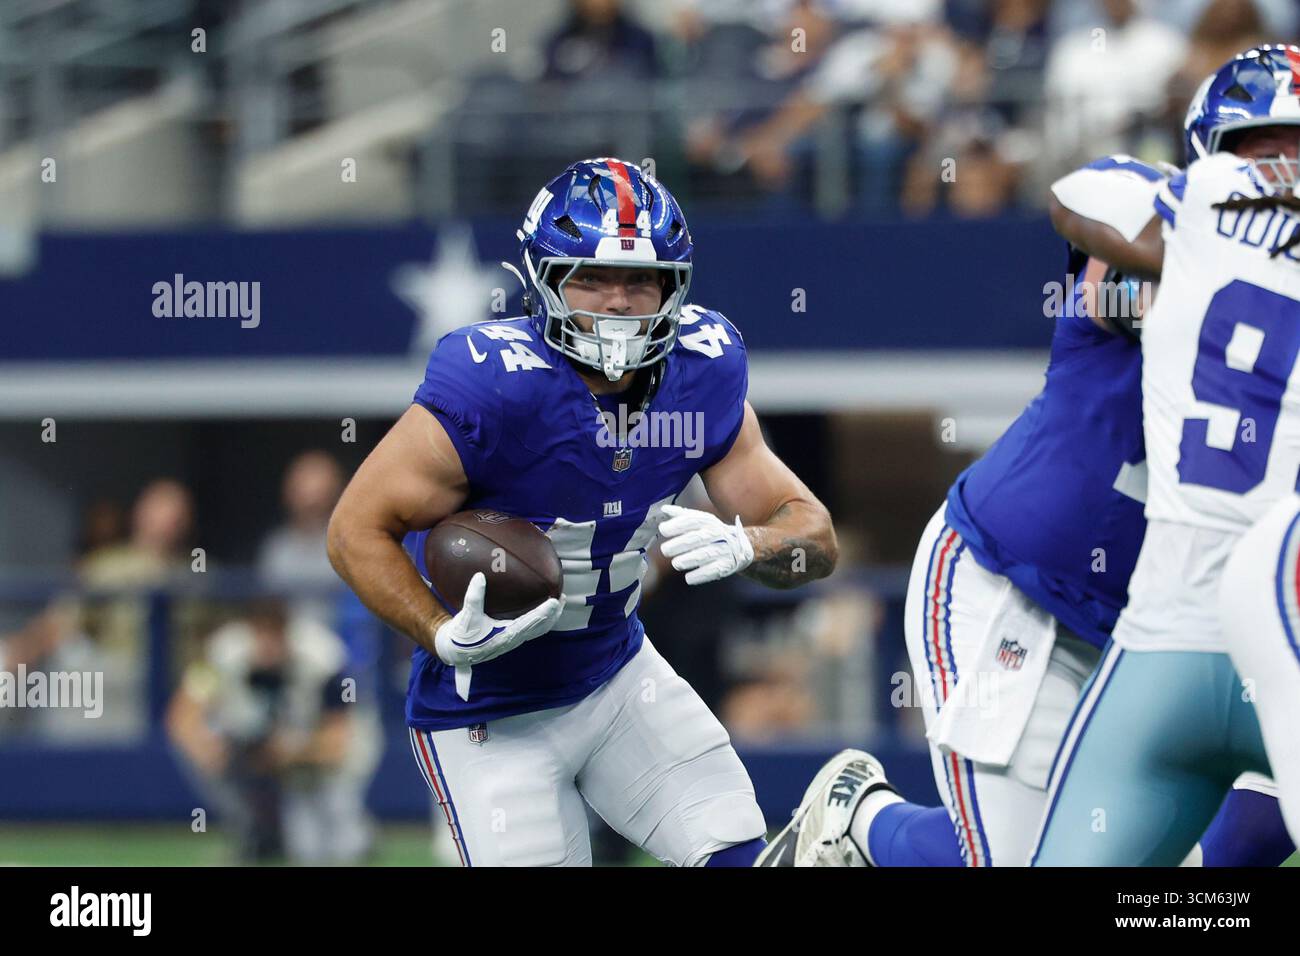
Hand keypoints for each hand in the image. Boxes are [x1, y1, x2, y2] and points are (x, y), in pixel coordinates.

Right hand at [434, 572, 563, 666]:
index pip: (530, 623)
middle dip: (553, 614)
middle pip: (540, 627)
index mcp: (505, 635)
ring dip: (550, 618)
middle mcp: (513, 639)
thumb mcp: (467, 615)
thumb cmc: (462, 635)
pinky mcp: (511, 638)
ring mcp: (514, 640)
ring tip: (558, 603)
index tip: (555, 601)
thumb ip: (474, 596)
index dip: (544, 612)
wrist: (456, 652)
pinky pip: (532, 630)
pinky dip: (541, 620)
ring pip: (538, 630)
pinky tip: (542, 611)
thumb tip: (480, 576)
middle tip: (562, 598)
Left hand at [658, 504, 753, 584]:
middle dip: (681, 543)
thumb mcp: (703, 522)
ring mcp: (725, 549)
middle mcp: (719, 534)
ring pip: (707, 554)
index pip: (694, 521)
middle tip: (665, 550)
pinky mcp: (729, 565)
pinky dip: (702, 575)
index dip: (678, 524)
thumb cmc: (716, 534)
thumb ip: (683, 516)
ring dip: (691, 559)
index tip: (663, 530)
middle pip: (700, 537)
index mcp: (710, 522)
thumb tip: (664, 509)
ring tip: (676, 564)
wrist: (746, 545)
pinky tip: (689, 578)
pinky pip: (715, 570)